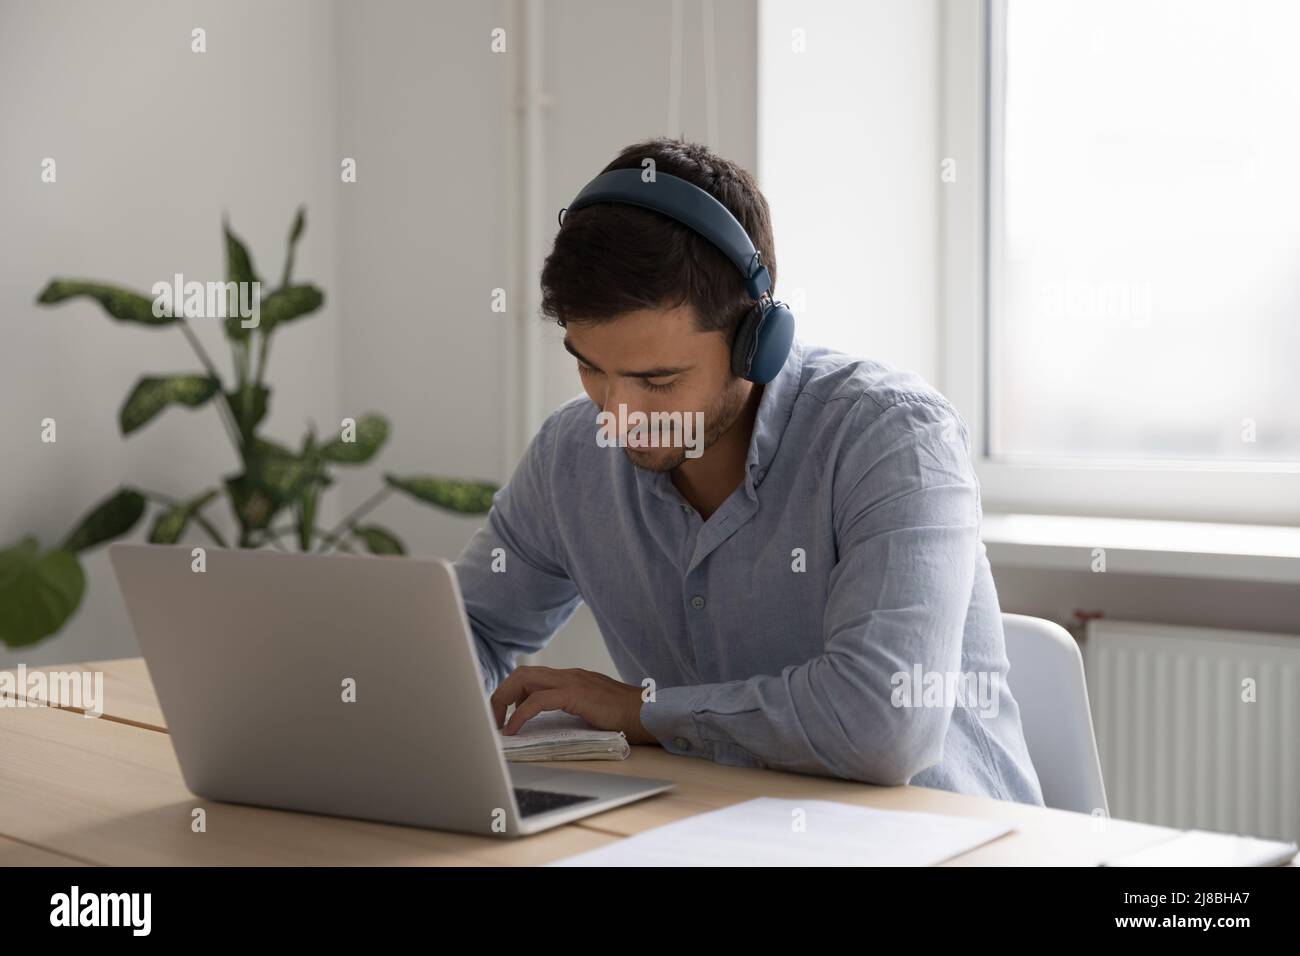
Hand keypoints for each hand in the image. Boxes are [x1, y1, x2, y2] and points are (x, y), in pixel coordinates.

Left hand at [490, 666, 659, 745]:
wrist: (650, 713)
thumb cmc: (626, 717)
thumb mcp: (593, 709)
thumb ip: (573, 709)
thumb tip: (550, 725)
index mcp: (572, 678)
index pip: (531, 676)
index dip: (511, 693)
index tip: (502, 715)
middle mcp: (569, 675)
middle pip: (522, 674)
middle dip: (500, 695)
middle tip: (493, 720)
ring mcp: (572, 681)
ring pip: (524, 680)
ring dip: (503, 702)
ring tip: (498, 726)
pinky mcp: (576, 694)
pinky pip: (537, 701)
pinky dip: (519, 715)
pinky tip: (513, 730)